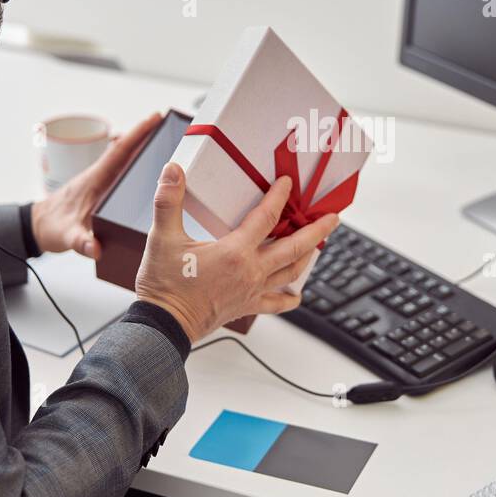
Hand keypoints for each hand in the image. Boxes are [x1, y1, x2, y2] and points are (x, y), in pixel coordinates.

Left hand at [30, 112, 162, 257]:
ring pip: (123, 158)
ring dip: (141, 146)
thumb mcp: (67, 237)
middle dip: (145, 134)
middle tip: (167, 122)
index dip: (137, 134)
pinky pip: (120, 169)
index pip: (118, 152)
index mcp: (94, 180)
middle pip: (125, 149)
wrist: (38, 227)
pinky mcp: (100, 187)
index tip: (154, 119)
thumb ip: (81, 242)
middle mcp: (98, 175)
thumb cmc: (52, 227)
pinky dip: (134, 160)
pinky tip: (147, 164)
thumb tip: (96, 248)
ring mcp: (99, 180)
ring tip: (164, 138)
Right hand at [134, 162, 339, 340]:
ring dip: (308, 257)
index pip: (266, 217)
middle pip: (294, 247)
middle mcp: (251, 271)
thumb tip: (172, 170)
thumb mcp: (162, 238)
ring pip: (291, 273)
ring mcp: (252, 291)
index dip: (279, 197)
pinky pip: (275, 303)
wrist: (164, 326)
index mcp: (235, 251)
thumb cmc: (165, 285)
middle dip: (316, 231)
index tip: (288, 184)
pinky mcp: (246, 306)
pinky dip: (289, 299)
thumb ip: (168, 201)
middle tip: (332, 219)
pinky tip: (297, 295)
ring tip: (318, 246)